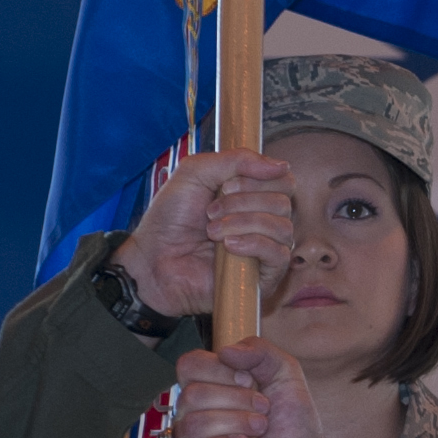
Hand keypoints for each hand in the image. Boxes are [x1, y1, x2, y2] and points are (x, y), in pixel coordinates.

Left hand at [117, 149, 297, 321]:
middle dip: (244, 201)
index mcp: (252, 196)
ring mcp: (265, 251)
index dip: (259, 178)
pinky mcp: (263, 277)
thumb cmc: (170, 219)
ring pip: (283, 227)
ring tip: (212, 231)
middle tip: (210, 211)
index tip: (227, 185)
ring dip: (243, 222)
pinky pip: (279, 255)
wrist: (152, 260)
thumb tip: (281, 166)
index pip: (283, 181)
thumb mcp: (196, 172)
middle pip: (284, 201)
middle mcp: (263, 222)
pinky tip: (228, 246)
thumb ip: (236, 159)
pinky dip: (253, 244)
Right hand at [171, 340, 358, 437]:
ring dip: (234, 423)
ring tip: (259, 430)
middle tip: (264, 411)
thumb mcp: (285, 374)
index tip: (249, 380)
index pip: (189, 365)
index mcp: (207, 387)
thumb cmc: (292, 422)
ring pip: (192, 425)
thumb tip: (225, 350)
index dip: (218, 369)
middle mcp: (192, 415)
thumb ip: (260, 351)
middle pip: (191, 395)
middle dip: (236, 401)